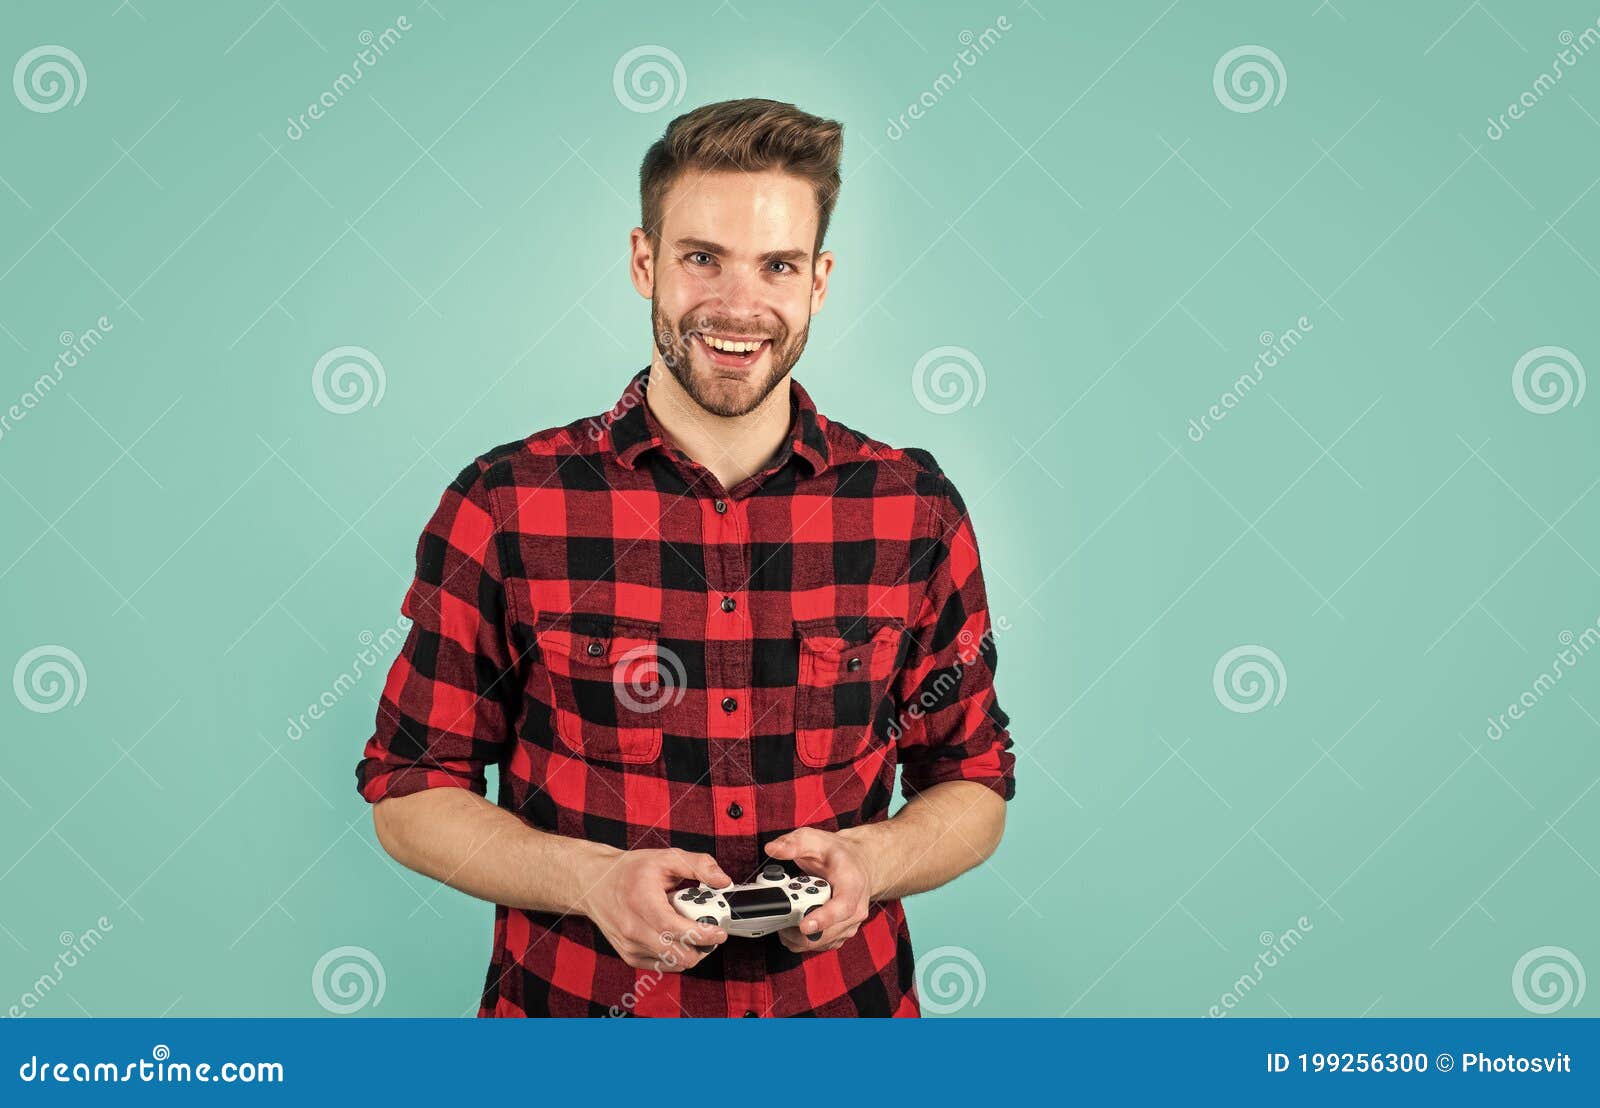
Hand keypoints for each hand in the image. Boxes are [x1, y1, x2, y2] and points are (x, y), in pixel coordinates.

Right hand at [576, 846, 730, 970]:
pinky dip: (676, 955)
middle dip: (702, 946)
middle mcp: (633, 928)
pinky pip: (662, 965)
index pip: (677, 929)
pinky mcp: (629, 956)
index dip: (703, 934)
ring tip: (691, 930)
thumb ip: (698, 865)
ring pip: (673, 963)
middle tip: (710, 931)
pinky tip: (675, 937)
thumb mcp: (665, 858)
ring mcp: (629, 945)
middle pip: (678, 954)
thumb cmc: (629, 871)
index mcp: (642, 901)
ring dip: (690, 951)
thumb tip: (724, 881)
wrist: (594, 884)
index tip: (720, 932)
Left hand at [763, 828, 873, 952]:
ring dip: (798, 936)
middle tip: (780, 916)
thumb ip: (793, 843)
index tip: (804, 925)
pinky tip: (793, 925)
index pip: (842, 907)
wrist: (858, 865)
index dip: (823, 919)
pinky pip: (819, 946)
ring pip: (820, 943)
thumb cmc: (839, 854)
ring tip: (786, 917)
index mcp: (853, 885)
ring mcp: (849, 925)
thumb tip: (772, 849)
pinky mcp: (841, 934)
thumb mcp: (815, 839)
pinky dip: (802, 940)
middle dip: (798, 929)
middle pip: (827, 932)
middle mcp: (856, 909)